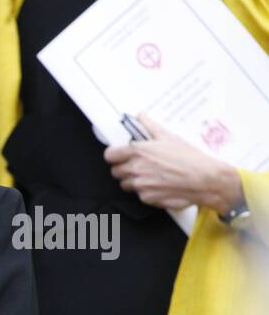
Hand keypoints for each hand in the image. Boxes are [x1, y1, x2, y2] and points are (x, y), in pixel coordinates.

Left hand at [104, 114, 244, 212]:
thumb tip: (141, 117)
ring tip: (151, 175)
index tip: (119, 155)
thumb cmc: (189, 158)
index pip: (110, 155)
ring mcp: (140, 185)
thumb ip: (150, 127)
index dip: (114, 155)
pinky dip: (146, 191)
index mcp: (138, 152)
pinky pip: (139, 195)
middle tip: (138, 165)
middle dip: (124, 168)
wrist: (203, 179)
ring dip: (134, 181)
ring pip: (126, 184)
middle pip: (116, 171)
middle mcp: (136, 169)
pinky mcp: (146, 197)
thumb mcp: (169, 137)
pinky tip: (159, 184)